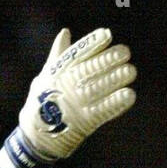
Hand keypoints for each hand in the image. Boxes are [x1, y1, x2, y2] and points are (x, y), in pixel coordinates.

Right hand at [0, 28, 136, 167]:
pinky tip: (129, 95)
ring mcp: (76, 104)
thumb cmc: (43, 100)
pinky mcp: (85, 122)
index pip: (76, 55)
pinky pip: (102, 111)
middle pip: (89, 70)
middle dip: (107, 60)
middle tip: (125, 52)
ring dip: (115, 80)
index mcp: (57, 72)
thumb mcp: (46, 75)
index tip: (106, 34)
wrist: (36, 136)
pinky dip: (116, 103)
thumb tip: (65, 32)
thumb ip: (59, 55)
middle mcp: (66, 86)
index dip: (92, 44)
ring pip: (97, 89)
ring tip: (131, 71)